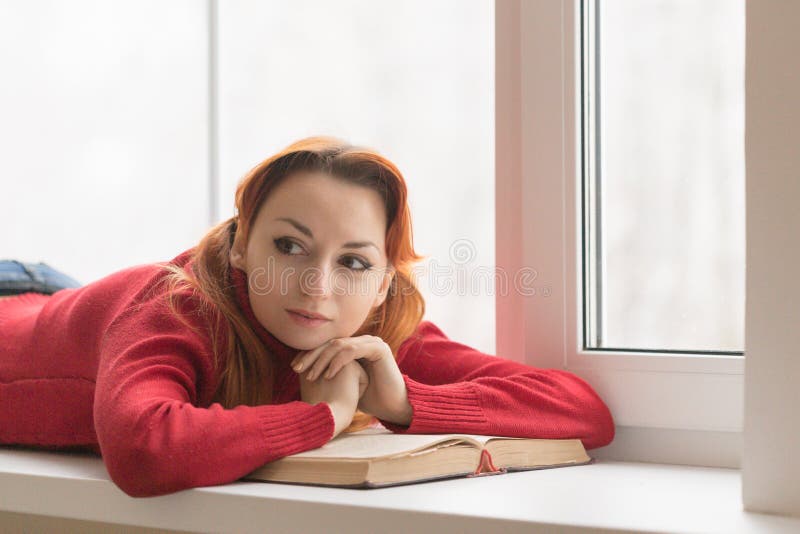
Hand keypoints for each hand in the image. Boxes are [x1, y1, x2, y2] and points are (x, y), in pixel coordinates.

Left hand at [291, 336, 411, 425]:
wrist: (392, 406)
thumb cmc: (368, 398)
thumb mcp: (344, 384)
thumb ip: (330, 374)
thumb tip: (304, 374)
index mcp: (355, 347)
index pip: (327, 345)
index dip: (310, 355)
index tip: (295, 368)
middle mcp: (363, 341)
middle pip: (330, 342)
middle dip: (312, 355)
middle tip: (297, 368)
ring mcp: (372, 342)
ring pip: (339, 345)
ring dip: (322, 360)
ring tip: (312, 375)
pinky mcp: (379, 348)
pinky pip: (352, 350)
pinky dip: (337, 361)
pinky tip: (328, 374)